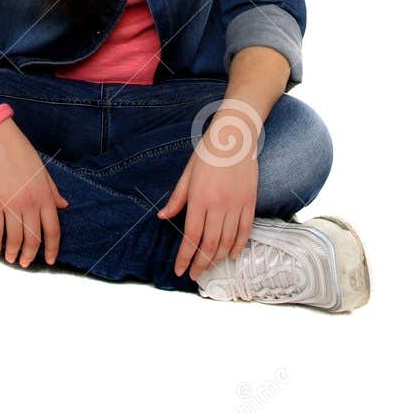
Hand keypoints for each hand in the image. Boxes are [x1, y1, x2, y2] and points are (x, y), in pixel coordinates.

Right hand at [0, 118, 68, 267]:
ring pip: (14, 238)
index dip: (52, 248)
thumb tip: (64, 206)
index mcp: (44, 195)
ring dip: (13, 252)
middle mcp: (30, 203)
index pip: (53, 229)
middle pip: (33, 238)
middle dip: (30, 255)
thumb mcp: (42, 170)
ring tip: (10, 258)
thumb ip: (53, 190)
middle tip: (25, 263)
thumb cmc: (20, 152)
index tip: (49, 260)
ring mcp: (11, 204)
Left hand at [156, 114, 259, 280]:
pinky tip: (232, 255)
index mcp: (199, 198)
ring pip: (228, 241)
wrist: (235, 137)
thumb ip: (176, 198)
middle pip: (210, 244)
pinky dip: (239, 246)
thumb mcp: (187, 173)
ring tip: (210, 267)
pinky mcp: (250, 202)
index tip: (180, 271)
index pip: (191, 236)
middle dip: (201, 263)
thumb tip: (163, 217)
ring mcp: (236, 204)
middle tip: (195, 275)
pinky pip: (245, 231)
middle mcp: (218, 205)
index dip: (185, 257)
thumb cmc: (208, 153)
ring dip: (218, 258)